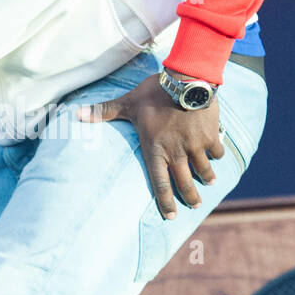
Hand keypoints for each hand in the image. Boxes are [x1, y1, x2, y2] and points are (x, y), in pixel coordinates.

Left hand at [77, 74, 223, 218]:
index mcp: (155, 149)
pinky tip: (217, 156)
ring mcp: (195, 145)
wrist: (186, 78)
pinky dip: (217, 155)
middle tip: (194, 205)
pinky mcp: (211, 135)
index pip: (159, 183)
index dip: (165, 202)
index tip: (171, 216)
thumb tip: (76, 114)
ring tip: (209, 182)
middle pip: (184, 182)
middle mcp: (176, 152)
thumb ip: (104, 112)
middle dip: (190, 196)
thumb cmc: (154, 92)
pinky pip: (217, 151)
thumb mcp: (128, 102)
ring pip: (203, 170)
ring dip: (206, 178)